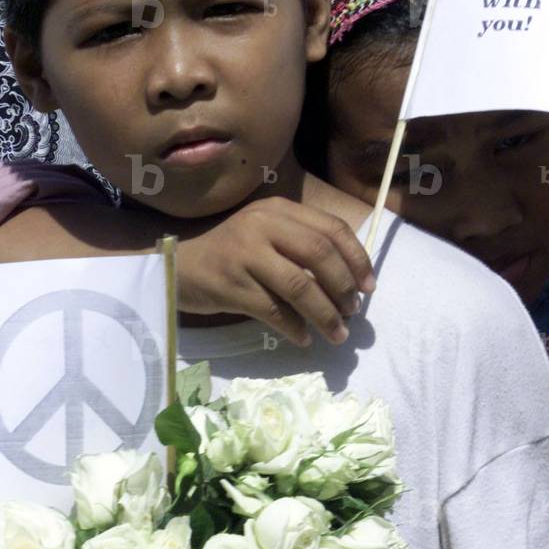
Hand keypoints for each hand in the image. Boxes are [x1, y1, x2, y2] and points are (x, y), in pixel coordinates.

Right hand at [176, 197, 375, 345]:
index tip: (369, 286)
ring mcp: (245, 254)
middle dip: (344, 287)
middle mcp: (263, 225)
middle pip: (319, 254)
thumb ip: (302, 245)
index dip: (357, 258)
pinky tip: (304, 338)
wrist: (179, 266)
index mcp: (278, 209)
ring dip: (325, 314)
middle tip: (353, 311)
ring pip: (299, 286)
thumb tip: (350, 281)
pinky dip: (294, 328)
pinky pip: (273, 311)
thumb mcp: (267, 234)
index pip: (331, 228)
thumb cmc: (231, 253)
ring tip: (338, 334)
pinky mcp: (232, 285)